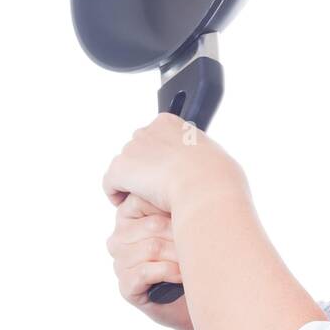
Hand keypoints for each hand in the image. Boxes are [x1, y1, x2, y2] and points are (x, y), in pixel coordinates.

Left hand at [101, 111, 248, 217]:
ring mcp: (132, 149)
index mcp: (170, 123)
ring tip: (151, 202)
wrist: (205, 188)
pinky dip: (117, 196)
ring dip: (135, 184)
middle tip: (160, 191)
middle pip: (138, 152)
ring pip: (126, 169)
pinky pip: (111, 185)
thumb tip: (203, 164)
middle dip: (146, 170)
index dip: (162, 159)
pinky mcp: (120, 170)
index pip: (156, 138)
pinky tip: (130, 206)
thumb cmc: (218, 177)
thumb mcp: (214, 157)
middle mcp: (147, 131)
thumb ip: (200, 155)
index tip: (169, 174)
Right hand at [105, 192, 191, 329]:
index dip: (175, 211)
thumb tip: (189, 189)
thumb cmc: (194, 258)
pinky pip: (145, 272)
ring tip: (195, 262)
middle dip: (182, 236)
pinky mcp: (126, 286)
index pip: (143, 199)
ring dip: (180, 256)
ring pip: (151, 248)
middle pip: (153, 225)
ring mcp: (120, 262)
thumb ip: (178, 205)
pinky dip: (170, 273)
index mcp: (129, 215)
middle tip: (202, 245)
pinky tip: (183, 276)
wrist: (199, 299)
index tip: (195, 222)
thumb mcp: (187, 224)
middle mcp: (119, 237)